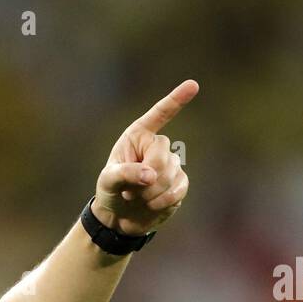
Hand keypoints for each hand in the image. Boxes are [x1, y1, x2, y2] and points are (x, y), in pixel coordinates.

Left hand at [93, 79, 198, 236]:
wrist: (120, 216)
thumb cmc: (110, 192)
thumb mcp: (108, 181)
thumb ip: (126, 174)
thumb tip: (152, 175)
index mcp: (138, 136)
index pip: (159, 115)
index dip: (176, 100)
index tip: (193, 85)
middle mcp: (157, 146)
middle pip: (162, 155)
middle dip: (146, 178)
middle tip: (129, 191)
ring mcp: (171, 164)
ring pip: (171, 174)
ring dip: (151, 192)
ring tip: (137, 198)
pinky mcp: (179, 183)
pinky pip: (180, 188)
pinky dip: (164, 200)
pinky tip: (153, 204)